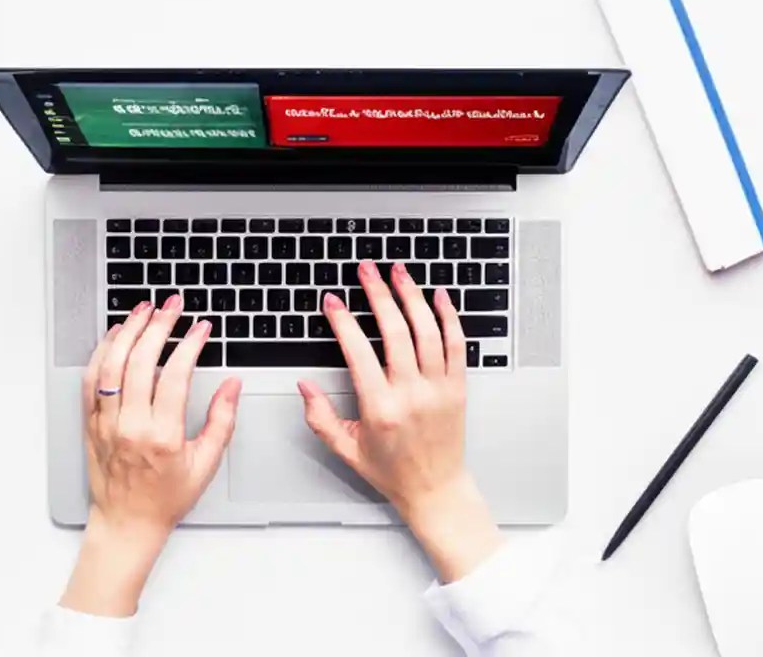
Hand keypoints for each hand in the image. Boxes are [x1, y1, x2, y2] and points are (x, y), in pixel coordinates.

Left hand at [60, 296, 241, 616]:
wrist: (126, 523)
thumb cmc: (166, 498)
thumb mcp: (206, 464)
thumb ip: (222, 421)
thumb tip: (232, 385)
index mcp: (161, 436)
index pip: (174, 376)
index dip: (189, 345)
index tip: (201, 328)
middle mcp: (129, 426)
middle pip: (140, 361)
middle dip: (158, 326)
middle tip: (172, 306)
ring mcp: (105, 423)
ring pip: (111, 364)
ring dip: (127, 331)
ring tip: (143, 310)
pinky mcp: (90, 423)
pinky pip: (90, 379)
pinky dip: (101, 352)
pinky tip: (115, 335)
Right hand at [299, 260, 502, 582]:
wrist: (436, 489)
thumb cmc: (392, 471)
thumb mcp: (345, 449)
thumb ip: (320, 417)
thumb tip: (305, 386)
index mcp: (380, 408)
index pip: (358, 352)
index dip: (342, 321)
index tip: (332, 302)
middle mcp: (411, 394)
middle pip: (395, 330)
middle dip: (378, 294)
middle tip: (367, 271)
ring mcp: (438, 389)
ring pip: (427, 331)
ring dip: (412, 296)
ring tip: (399, 273)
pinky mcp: (457, 388)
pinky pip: (457, 344)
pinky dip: (449, 316)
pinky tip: (438, 296)